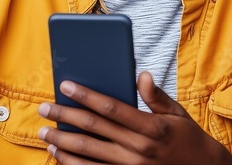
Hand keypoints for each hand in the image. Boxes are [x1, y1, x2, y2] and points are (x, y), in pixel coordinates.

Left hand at [37, 71, 231, 163]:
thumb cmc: (186, 138)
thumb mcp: (177, 114)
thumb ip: (156, 96)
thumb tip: (141, 75)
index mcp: (152, 128)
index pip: (111, 108)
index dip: (87, 95)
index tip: (67, 85)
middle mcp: (138, 149)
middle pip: (93, 129)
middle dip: (65, 116)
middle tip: (44, 107)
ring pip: (88, 154)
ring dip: (63, 142)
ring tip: (45, 132)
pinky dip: (72, 164)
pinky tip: (58, 154)